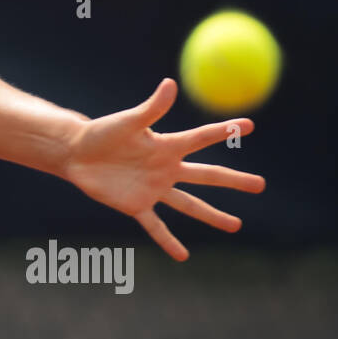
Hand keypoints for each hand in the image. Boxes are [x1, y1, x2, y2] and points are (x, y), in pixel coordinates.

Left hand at [63, 78, 265, 260]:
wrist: (76, 153)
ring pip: (190, 204)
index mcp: (166, 146)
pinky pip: (156, 226)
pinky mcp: (136, 205)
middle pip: (206, 175)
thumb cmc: (102, 133)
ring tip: (236, 226)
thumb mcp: (128, 121)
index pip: (201, 138)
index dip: (224, 131)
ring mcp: (153, 189)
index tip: (249, 125)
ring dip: (212, 216)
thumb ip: (152, 108)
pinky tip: (183, 256)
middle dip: (234, 181)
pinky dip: (168, 241)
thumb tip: (170, 83)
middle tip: (260, 185)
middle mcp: (166, 168)